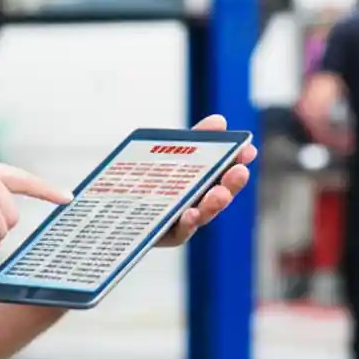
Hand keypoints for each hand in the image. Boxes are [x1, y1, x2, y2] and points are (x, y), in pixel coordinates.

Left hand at [156, 114, 256, 246]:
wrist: (109, 205)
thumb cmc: (146, 177)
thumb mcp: (167, 154)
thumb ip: (194, 140)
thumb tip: (219, 121)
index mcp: (201, 183)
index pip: (225, 172)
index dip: (238, 161)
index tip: (248, 150)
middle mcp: (197, 203)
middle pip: (219, 196)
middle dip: (231, 183)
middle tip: (240, 172)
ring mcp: (182, 222)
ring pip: (203, 215)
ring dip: (214, 205)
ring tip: (219, 194)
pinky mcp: (164, 237)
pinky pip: (179, 232)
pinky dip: (187, 224)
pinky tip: (190, 214)